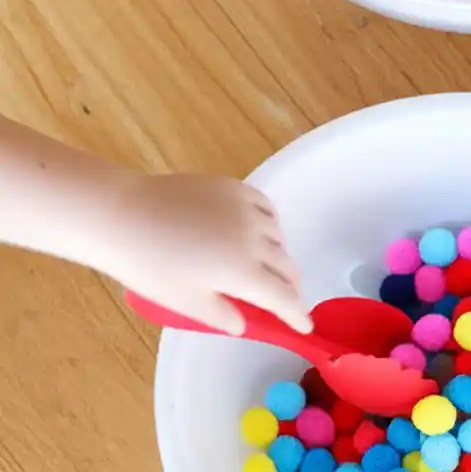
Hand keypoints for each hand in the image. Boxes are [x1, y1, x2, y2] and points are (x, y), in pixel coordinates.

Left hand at [102, 174, 311, 335]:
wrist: (122, 215)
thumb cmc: (149, 266)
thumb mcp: (184, 302)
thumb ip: (221, 316)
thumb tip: (243, 324)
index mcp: (244, 273)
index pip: (284, 298)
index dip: (297, 314)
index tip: (305, 326)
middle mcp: (255, 240)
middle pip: (287, 266)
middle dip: (289, 286)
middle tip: (281, 297)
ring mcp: (247, 210)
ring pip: (278, 237)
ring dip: (277, 254)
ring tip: (261, 263)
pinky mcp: (236, 189)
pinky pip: (266, 209)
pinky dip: (268, 224)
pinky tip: (254, 230)